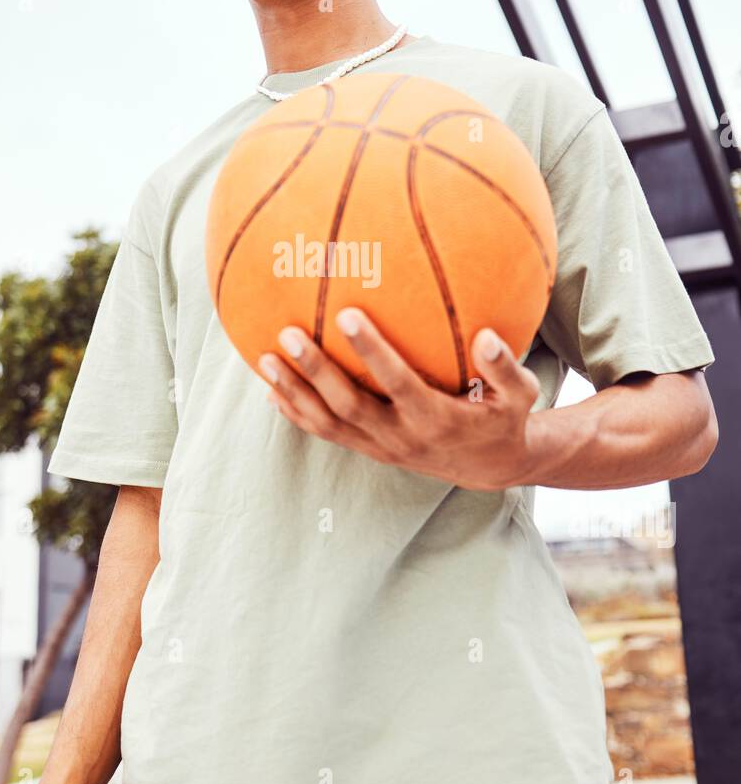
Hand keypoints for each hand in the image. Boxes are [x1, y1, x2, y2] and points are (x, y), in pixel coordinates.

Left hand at [259, 309, 541, 491]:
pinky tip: (271, 388)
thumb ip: (504, 367)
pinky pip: (326, 432)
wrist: (489, 468)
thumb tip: (486, 336)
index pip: (398, 383)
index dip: (372, 353)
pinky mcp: (368, 450)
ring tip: (263, 358)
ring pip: (328, 423)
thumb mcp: (519, 394)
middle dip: (316, 372)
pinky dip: (296, 413)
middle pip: (348, 406)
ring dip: (294, 392)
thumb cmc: (503, 418)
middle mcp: (401, 437)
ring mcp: (380, 447)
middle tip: (288, 334)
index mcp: (435, 418)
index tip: (348, 315)